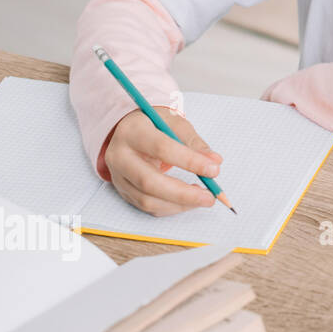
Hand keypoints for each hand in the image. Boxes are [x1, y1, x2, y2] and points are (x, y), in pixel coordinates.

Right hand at [102, 107, 223, 215]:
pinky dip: (170, 208)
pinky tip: (187, 201)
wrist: (127, 131)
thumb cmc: (153, 125)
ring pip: (146, 199)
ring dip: (179, 204)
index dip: (190, 161)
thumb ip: (194, 143)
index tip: (214, 170)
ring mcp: (117, 176)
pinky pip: (146, 206)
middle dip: (183, 193)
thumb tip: (215, 161)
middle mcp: (119, 156)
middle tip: (209, 197)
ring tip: (202, 198)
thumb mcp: (175, 123)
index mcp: (133, 132)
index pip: (162, 148)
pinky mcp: (122, 190)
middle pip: (149, 181)